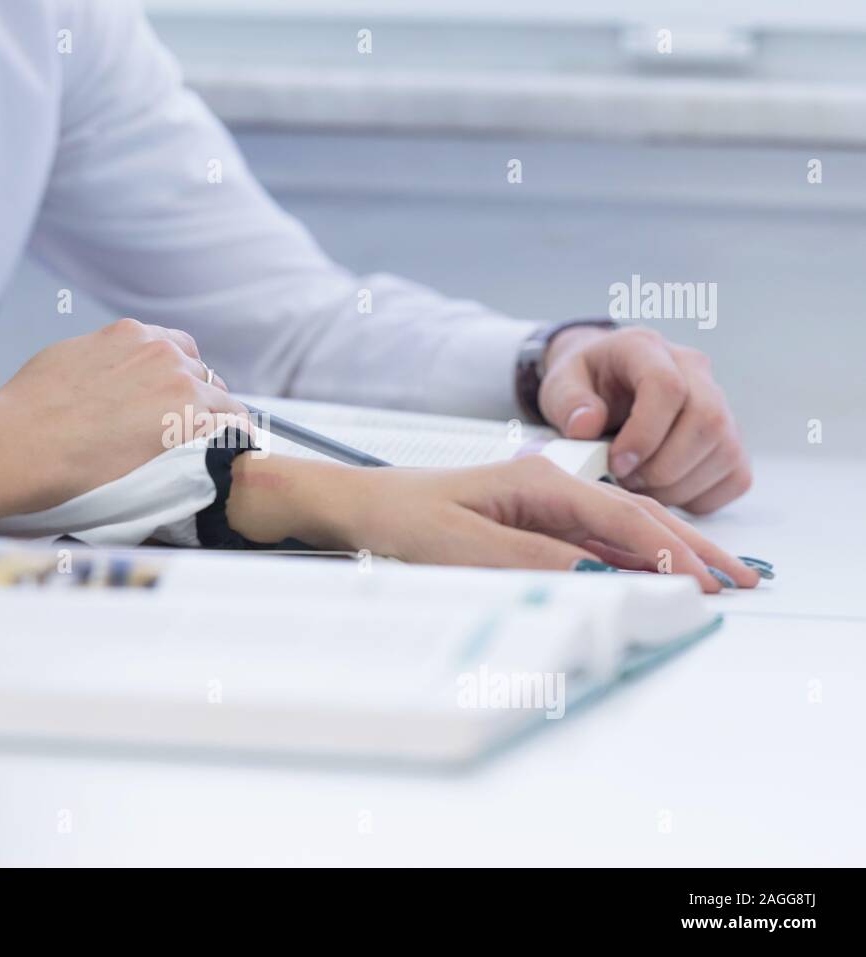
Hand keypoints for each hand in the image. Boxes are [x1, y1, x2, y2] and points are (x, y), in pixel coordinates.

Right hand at [0, 318, 245, 530]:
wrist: (24, 441)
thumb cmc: (26, 411)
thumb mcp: (65, 362)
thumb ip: (99, 363)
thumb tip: (102, 379)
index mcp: (130, 334)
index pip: (176, 349)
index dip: (178, 378)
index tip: (174, 402)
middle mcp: (160, 350)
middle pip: (202, 373)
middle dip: (197, 400)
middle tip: (186, 434)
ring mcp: (180, 383)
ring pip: (222, 401)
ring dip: (215, 425)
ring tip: (207, 454)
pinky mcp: (192, 419)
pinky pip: (234, 427)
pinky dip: (231, 443)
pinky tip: (224, 462)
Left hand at [227, 454, 759, 593]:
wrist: (351, 507)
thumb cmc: (397, 520)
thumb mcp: (464, 547)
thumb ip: (537, 559)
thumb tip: (602, 573)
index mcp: (537, 482)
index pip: (622, 518)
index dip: (672, 551)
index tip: (711, 582)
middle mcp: (544, 485)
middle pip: (633, 516)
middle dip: (689, 546)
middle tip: (740, 579)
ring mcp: (535, 500)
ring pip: (616, 526)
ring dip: (665, 550)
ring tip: (712, 575)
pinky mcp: (522, 518)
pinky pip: (588, 536)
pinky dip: (626, 554)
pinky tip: (647, 570)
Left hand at [537, 325, 750, 513]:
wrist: (603, 383)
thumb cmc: (583, 384)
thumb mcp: (559, 385)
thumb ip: (568, 403)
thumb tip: (585, 427)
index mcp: (646, 349)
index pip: (668, 387)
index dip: (644, 434)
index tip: (616, 464)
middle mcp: (694, 370)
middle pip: (708, 422)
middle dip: (663, 467)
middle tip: (626, 480)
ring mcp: (720, 402)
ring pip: (725, 452)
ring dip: (678, 486)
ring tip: (638, 486)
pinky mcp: (731, 438)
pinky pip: (736, 476)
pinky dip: (700, 497)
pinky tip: (664, 490)